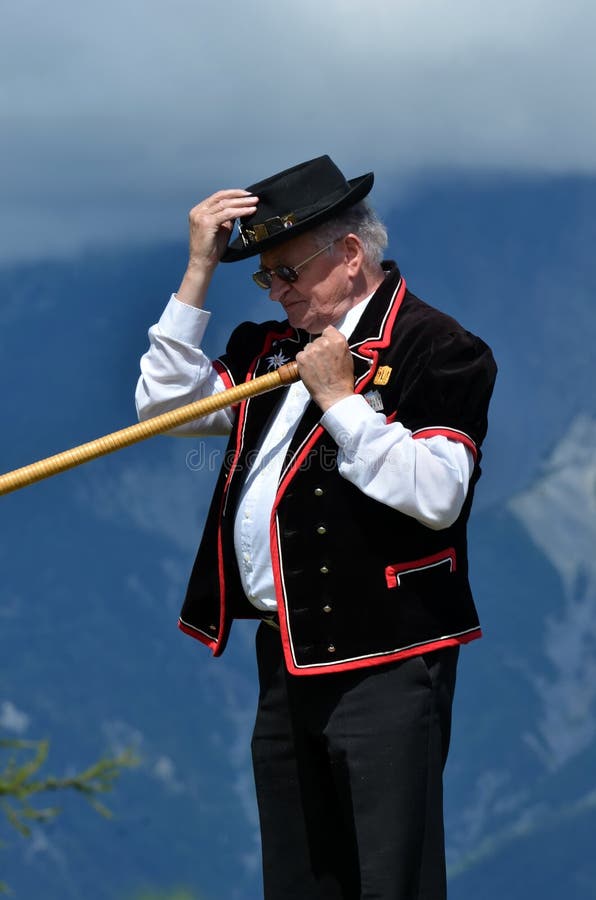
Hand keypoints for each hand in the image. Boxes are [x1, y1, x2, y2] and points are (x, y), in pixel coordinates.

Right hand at [177, 189, 257, 307]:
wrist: (203, 264)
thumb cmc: (211, 250)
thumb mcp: (221, 229)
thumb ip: (228, 218)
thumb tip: (240, 208)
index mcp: (199, 211)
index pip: (218, 197)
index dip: (233, 194)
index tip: (247, 195)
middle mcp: (198, 211)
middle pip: (221, 197)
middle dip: (239, 196)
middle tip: (254, 197)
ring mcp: (201, 216)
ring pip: (225, 204)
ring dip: (242, 202)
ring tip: (254, 202)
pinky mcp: (206, 223)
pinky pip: (227, 214)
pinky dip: (240, 211)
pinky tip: (249, 211)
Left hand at [296, 326, 354, 411]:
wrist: (334, 394)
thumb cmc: (343, 378)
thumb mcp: (347, 356)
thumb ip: (339, 345)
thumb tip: (331, 340)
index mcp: (338, 340)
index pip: (328, 330)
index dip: (327, 338)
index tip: (328, 347)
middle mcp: (324, 342)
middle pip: (317, 339)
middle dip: (319, 348)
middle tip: (323, 361)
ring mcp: (312, 349)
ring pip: (308, 347)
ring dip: (311, 354)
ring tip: (317, 367)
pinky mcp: (301, 358)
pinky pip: (301, 355)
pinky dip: (304, 362)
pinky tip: (311, 370)